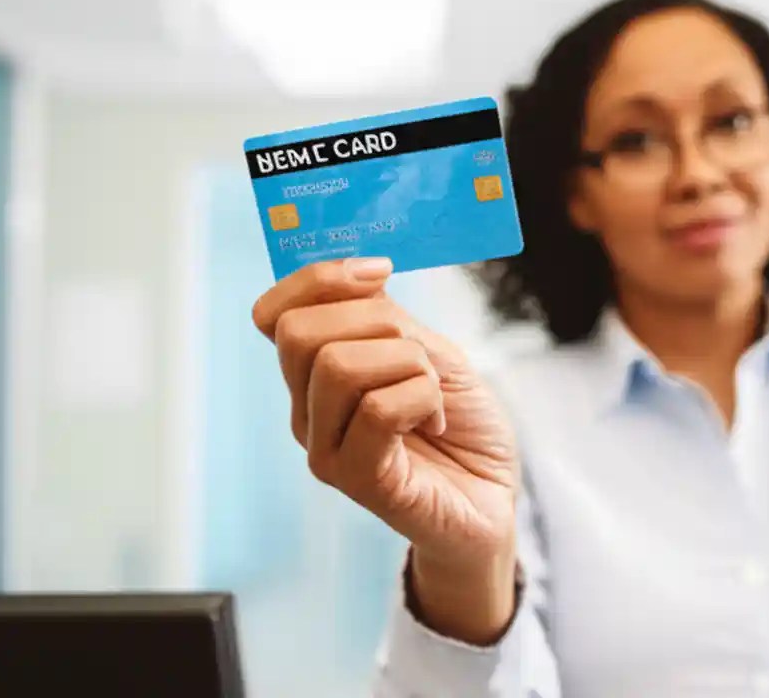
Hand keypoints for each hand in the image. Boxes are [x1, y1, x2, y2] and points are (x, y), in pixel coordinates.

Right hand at [252, 258, 518, 642]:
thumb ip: (388, 317)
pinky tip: (434, 422)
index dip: (321, 279)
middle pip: (301, 332)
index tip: (380, 273)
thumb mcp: (430, 353)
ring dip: (408, 364)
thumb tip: (363, 271)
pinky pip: (378, 409)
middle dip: (376, 323)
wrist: (492, 498)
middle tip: (418, 358)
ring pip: (338, 365)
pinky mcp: (357, 480)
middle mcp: (307, 413)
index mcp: (314, 376)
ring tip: (431, 396)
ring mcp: (326, 449)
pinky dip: (424, 400)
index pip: (276, 314)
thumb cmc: (462, 427)